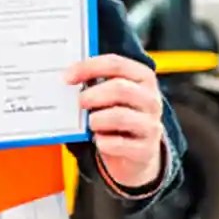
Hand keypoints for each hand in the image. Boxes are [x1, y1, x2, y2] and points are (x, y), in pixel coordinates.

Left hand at [65, 55, 164, 188]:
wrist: (135, 154)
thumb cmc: (118, 117)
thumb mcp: (112, 96)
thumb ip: (96, 83)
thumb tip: (68, 78)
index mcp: (143, 78)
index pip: (115, 64)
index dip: (88, 68)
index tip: (67, 77)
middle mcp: (151, 99)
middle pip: (120, 89)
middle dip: (92, 95)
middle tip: (79, 102)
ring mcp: (151, 125)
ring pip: (119, 116)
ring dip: (96, 120)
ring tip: (91, 123)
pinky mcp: (145, 149)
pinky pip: (118, 144)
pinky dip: (103, 142)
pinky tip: (99, 141)